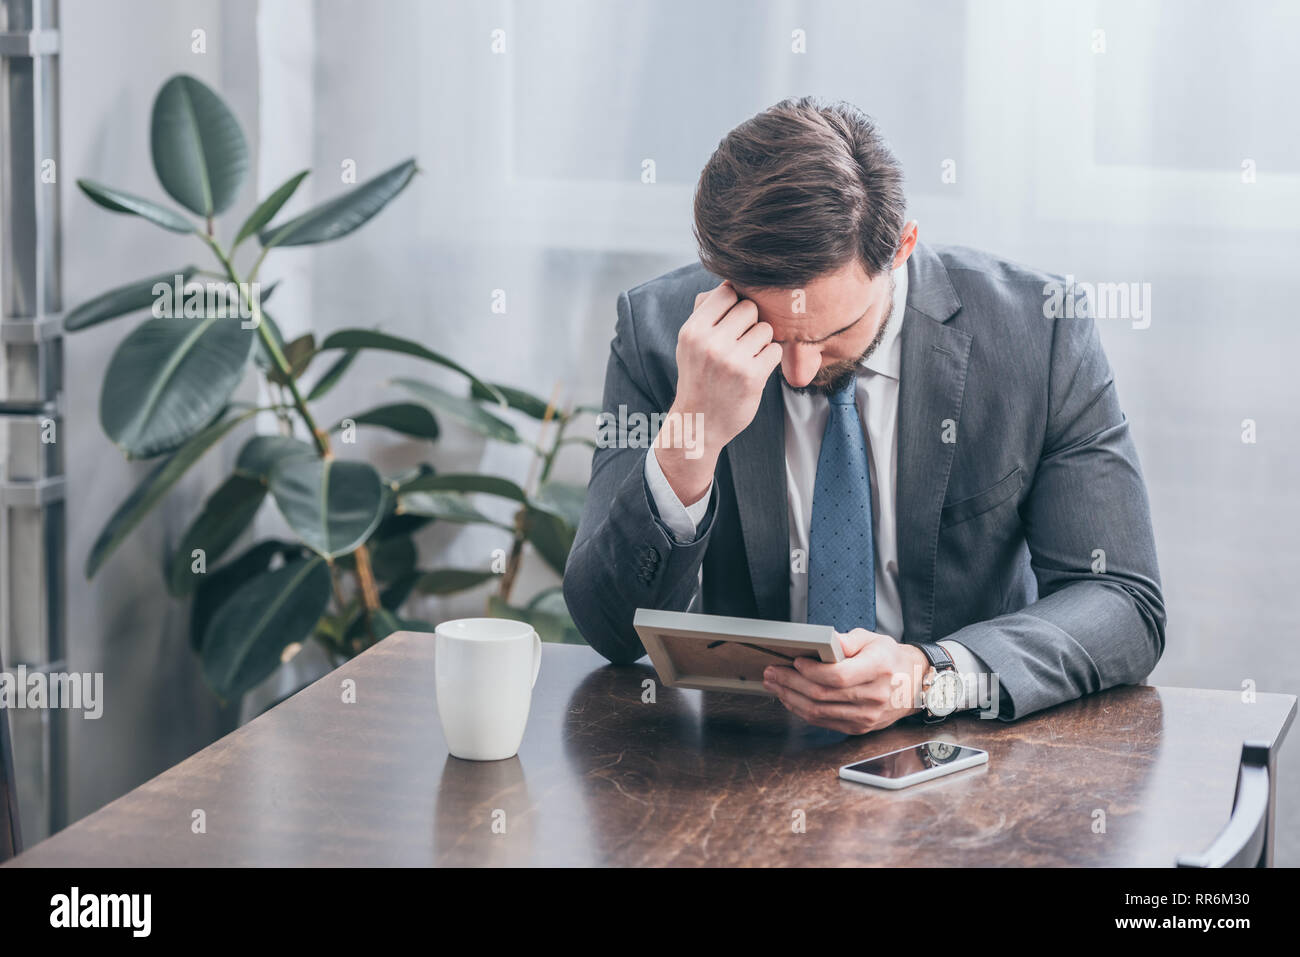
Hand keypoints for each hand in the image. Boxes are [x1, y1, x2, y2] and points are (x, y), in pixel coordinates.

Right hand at [654, 282, 781, 503]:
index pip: (726, 291)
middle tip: (741, 342)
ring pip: (765, 328)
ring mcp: (731, 360)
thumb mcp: (690, 343)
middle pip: (750, 308)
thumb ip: (706, 312)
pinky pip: (774, 350)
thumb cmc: (698, 377)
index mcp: (693, 330)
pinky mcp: (752, 376)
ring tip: (746, 358)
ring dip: (762, 341)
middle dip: (750, 322)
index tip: (734, 319)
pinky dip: (769, 359)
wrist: (699, 424)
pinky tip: (754, 370)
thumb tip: (731, 281)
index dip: (735, 302)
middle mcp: (709, 342)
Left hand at [762, 629, 928, 734]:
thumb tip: (825, 642)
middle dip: (791, 683)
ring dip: (791, 698)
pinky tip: (790, 698)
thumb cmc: (891, 659)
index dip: (812, 671)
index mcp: (879, 669)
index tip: (795, 661)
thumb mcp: (874, 639)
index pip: (839, 676)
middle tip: (772, 672)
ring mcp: (867, 716)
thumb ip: (848, 640)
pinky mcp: (859, 728)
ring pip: (819, 711)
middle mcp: (874, 696)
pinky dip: (802, 710)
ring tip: (774, 684)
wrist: (913, 685)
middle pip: (823, 695)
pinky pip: (824, 721)